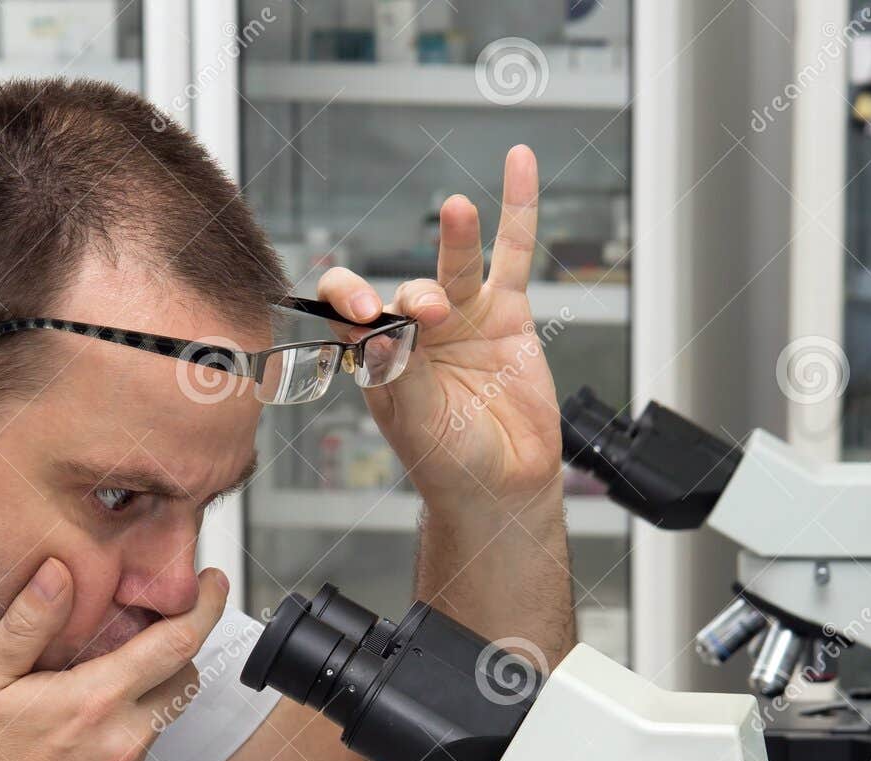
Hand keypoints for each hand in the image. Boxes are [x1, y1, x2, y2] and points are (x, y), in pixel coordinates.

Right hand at [0, 558, 227, 760]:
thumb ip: (28, 623)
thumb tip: (59, 572)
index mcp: (94, 704)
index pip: (177, 645)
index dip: (205, 607)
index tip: (213, 584)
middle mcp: (121, 744)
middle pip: (183, 682)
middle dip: (174, 649)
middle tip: (143, 628)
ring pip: (158, 721)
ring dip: (142, 694)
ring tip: (89, 681)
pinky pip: (134, 756)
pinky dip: (120, 731)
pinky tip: (73, 730)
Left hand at [316, 145, 561, 507]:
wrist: (505, 486)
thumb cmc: (450, 464)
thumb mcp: (417, 423)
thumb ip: (401, 372)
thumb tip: (384, 327)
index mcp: (380, 358)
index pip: (351, 310)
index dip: (351, 299)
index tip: (365, 310)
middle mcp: (416, 331)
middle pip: (408, 288)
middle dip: (417, 296)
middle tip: (431, 314)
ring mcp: (463, 316)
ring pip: (458, 263)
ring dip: (456, 236)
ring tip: (456, 210)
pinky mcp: (507, 313)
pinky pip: (514, 253)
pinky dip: (518, 208)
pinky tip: (519, 164)